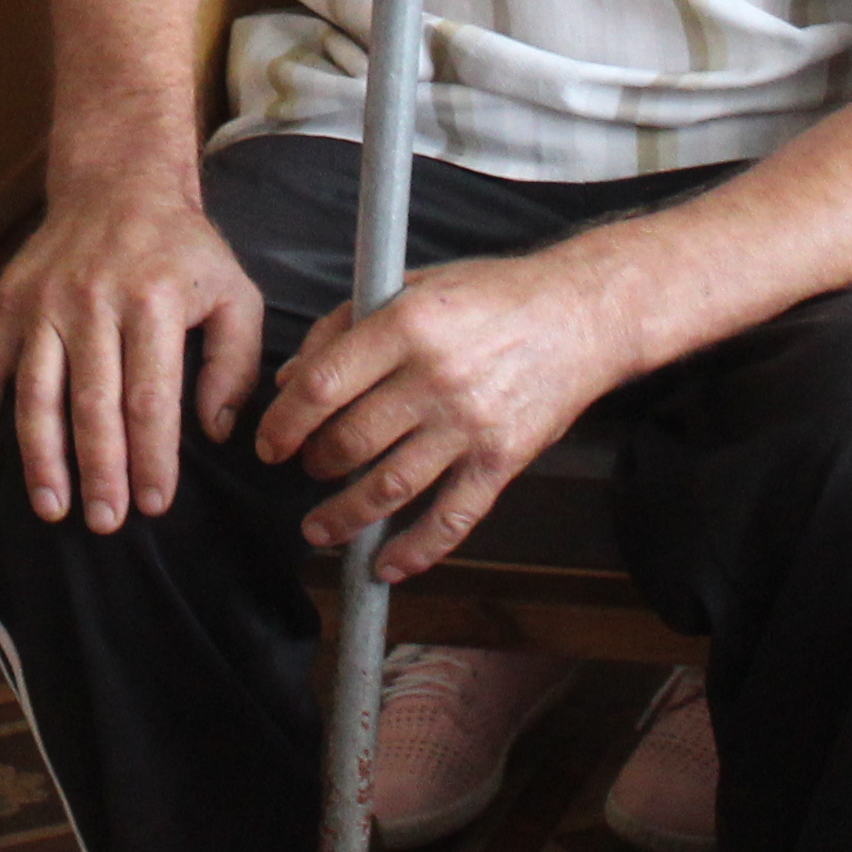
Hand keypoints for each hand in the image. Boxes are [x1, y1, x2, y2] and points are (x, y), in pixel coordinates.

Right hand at [0, 177, 268, 530]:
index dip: (151, 457)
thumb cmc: (182, 250)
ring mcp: (43, 301)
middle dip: (99, 469)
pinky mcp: (8, 300)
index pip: (151, 397)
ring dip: (41, 455)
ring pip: (36, 391)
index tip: (154, 505)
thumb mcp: (234, 292)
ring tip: (51, 507)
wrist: (118, 181)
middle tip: (104, 523)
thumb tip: (214, 429)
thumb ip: (235, 363)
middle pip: (92, 402)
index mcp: (153, 301)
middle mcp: (93, 301)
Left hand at [256, 250, 629, 578]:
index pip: (323, 385)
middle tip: (306, 467)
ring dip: (344, 517)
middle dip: (313, 465)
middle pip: (349, 441)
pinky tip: (386, 564)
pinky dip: (414, 551)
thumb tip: (289, 379)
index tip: (269, 442)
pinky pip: (451, 519)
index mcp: (406, 325)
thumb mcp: (412, 286)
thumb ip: (344, 327)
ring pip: (388, 488)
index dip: (284, 422)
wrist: (581, 315)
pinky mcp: (502, 460)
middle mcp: (435, 377)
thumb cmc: (491, 295)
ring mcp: (470, 425)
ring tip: (319, 527)